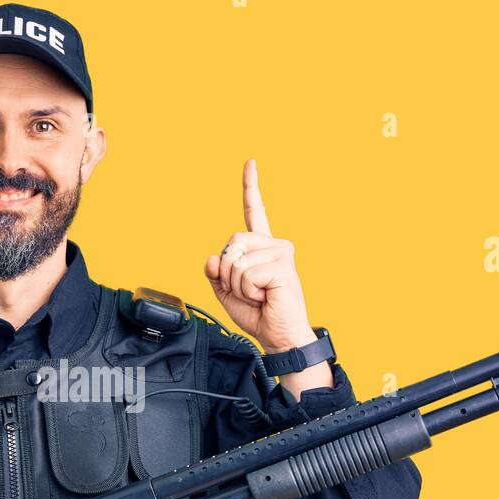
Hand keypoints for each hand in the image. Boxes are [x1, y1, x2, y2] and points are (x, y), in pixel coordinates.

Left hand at [203, 158, 314, 351]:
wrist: (278, 336)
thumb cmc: (258, 314)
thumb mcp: (226, 292)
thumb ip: (216, 272)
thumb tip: (215, 257)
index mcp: (261, 247)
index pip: (254, 211)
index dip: (250, 187)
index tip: (251, 163)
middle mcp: (274, 244)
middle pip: (230, 243)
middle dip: (228, 273)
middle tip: (248, 290)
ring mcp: (281, 253)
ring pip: (236, 262)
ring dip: (238, 285)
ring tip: (258, 295)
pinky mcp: (283, 266)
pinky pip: (246, 275)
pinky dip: (247, 291)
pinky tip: (265, 296)